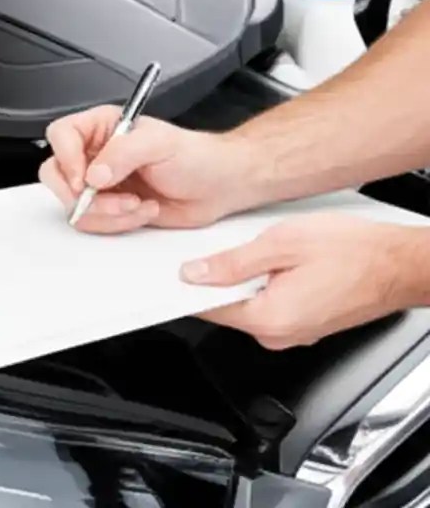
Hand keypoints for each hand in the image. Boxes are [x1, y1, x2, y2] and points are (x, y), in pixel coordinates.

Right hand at [39, 105, 258, 233]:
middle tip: (110, 199)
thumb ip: (123, 153)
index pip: (62, 135)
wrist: (219, 186)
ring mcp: (99, 184)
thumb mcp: (160, 144)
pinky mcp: (109, 208)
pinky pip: (93, 222)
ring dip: (107, 212)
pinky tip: (144, 210)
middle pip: (56, 174)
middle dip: (82, 196)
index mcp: (102, 127)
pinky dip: (118, 223)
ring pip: (73, 205)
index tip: (83, 179)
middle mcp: (95, 154)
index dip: (65, 158)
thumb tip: (94, 173)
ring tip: (139, 204)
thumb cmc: (197, 156)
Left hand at [182, 214, 429, 348]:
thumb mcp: (282, 244)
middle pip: (228, 307)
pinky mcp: (306, 326)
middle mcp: (280, 335)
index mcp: (269, 318)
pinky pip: (272, 306)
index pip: (207, 309)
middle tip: (240, 249)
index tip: (176, 271)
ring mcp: (295, 334)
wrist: (401, 264)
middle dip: (225, 278)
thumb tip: (194, 274)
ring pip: (251, 305)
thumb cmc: (355, 252)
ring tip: (276, 255)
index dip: (188, 287)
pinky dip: (270, 286)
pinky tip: (288, 265)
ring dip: (251, 280)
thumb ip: (232, 263)